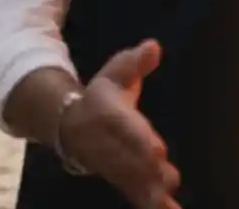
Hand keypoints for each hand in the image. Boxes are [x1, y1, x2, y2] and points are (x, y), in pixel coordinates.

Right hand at [59, 39, 181, 207]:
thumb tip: (154, 46)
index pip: (126, 128)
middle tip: (170, 179)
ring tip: (170, 206)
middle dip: (149, 172)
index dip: (141, 140)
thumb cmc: (101, 96)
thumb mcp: (115, 73)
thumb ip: (134, 63)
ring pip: (132, 181)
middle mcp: (110, 143)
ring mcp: (113, 164)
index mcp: (110, 115)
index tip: (158, 150)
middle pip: (130, 160)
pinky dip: (149, 204)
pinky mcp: (119, 178)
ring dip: (150, 193)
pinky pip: (134, 193)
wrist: (68, 124)